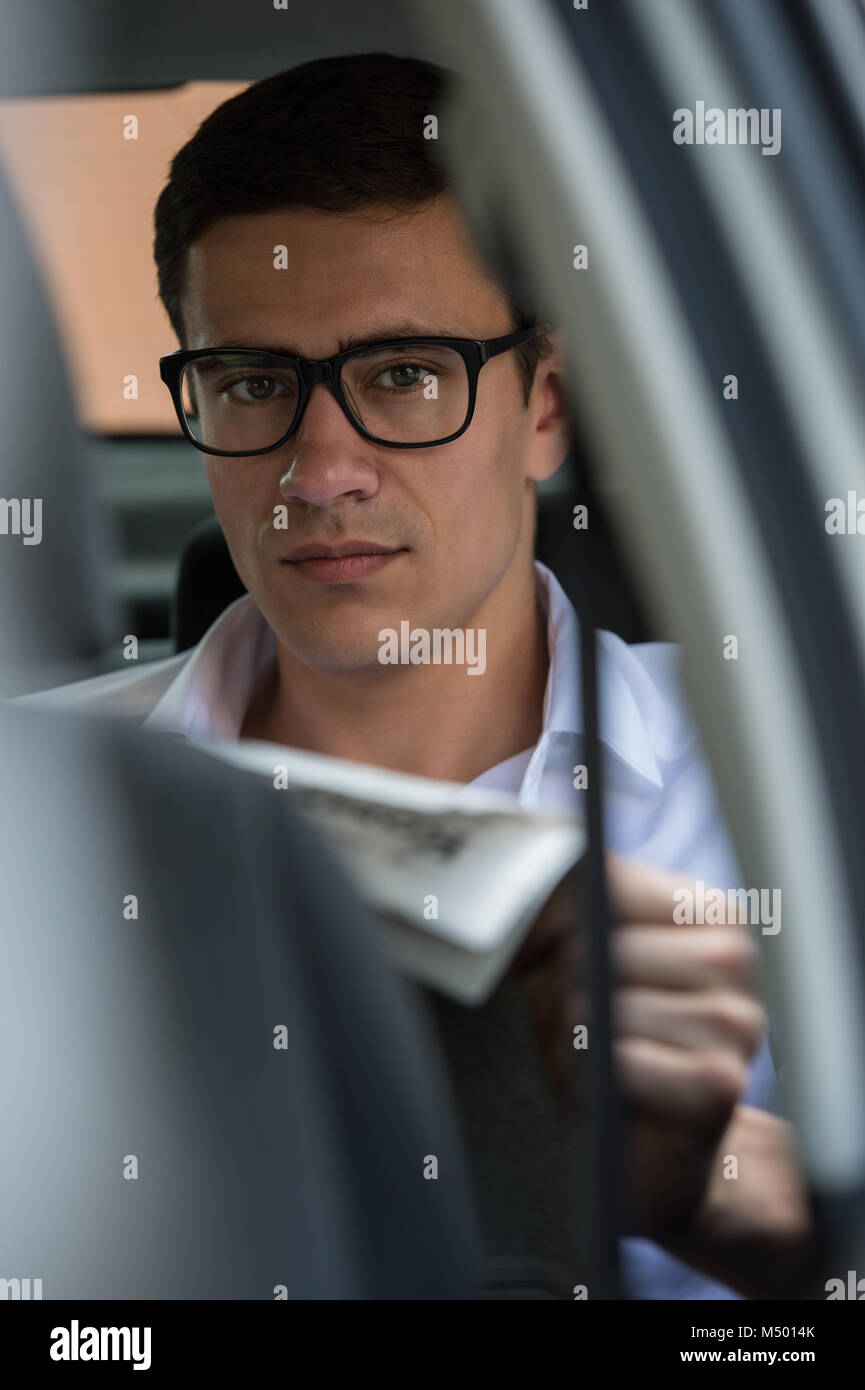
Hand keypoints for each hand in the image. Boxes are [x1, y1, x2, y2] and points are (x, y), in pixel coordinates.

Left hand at [511, 853, 767, 1239]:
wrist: (654, 1152)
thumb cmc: (613, 1047)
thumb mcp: (579, 962)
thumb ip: (560, 908)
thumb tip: (529, 873)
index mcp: (709, 913)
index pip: (606, 882)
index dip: (553, 923)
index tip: (543, 956)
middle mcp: (734, 958)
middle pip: (598, 945)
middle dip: (563, 992)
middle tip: (582, 1030)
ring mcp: (737, 1021)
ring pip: (605, 1005)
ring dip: (575, 1043)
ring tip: (597, 1063)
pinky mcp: (721, 1082)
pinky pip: (622, 1059)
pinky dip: (597, 1079)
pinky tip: (614, 1092)